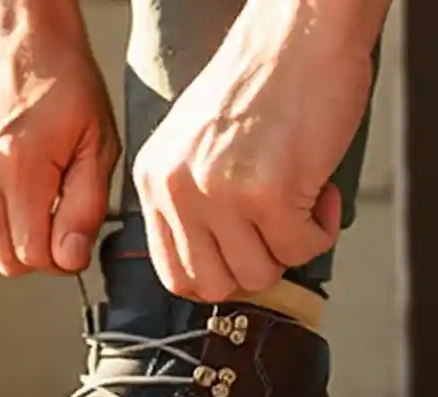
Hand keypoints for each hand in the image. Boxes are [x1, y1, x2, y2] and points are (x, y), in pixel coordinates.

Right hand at [0, 13, 119, 275]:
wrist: (18, 45)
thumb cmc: (68, 91)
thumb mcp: (98, 146)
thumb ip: (85, 209)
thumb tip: (68, 261)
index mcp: (21, 167)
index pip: (32, 255)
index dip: (59, 258)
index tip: (73, 238)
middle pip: (3, 259)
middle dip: (35, 254)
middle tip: (56, 223)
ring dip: (11, 240)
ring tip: (34, 205)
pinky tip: (9, 192)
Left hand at [132, 2, 376, 300]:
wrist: (296, 35)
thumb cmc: (257, 82)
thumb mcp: (193, 143)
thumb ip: (190, 197)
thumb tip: (212, 253)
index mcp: (154, 180)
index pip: (172, 272)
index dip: (216, 277)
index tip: (243, 258)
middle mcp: (177, 190)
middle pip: (212, 283)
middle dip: (256, 267)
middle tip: (278, 233)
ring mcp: (218, 194)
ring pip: (258, 273)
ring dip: (290, 247)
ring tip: (300, 204)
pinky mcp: (267, 192)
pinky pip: (302, 249)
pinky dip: (320, 230)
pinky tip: (320, 193)